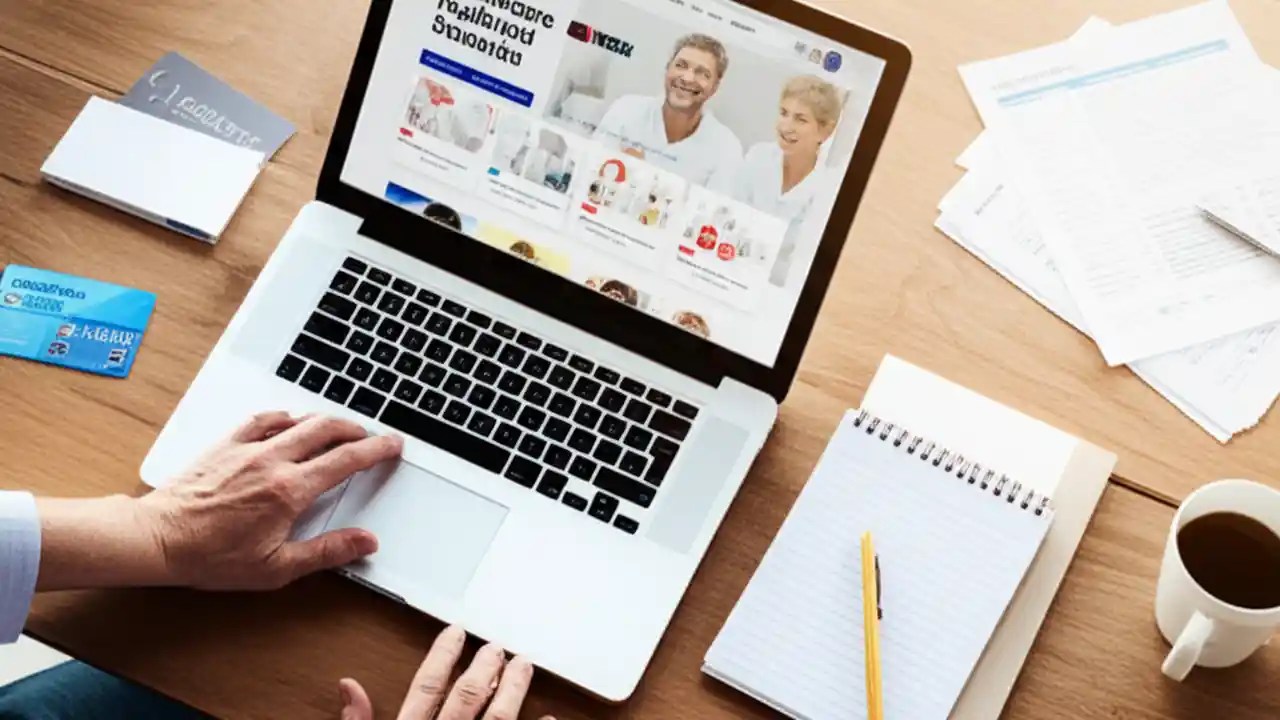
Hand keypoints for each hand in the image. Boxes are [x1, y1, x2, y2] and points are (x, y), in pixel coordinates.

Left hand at [138, 412, 402, 589]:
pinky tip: (289, 421)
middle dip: (357, 429)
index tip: (392, 446)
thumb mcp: (276, 568)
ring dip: (326, 421)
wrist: (158, 539)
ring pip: (299, 420)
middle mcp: (273, 460)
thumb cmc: (211, 557)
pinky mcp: (225, 445)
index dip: (377, 450)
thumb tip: (365, 541)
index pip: (347, 460)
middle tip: (371, 436)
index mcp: (291, 490)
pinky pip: (262, 419)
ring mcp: (248, 448)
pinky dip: (285, 417)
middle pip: (328, 430)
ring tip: (338, 429)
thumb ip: (327, 551)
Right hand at [339, 626, 553, 719]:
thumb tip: (348, 686)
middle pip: (468, 697)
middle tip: (496, 645)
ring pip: (499, 718)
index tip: (455, 632)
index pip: (427, 688)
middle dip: (484, 665)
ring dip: (513, 689)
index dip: (441, 656)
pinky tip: (552, 718)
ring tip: (524, 666)